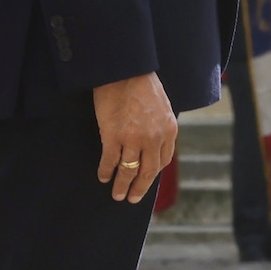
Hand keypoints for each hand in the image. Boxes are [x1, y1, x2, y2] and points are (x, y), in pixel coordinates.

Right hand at [92, 72, 177, 202]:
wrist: (125, 70)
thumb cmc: (143, 84)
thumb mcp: (162, 107)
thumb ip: (161, 127)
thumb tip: (155, 145)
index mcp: (169, 131)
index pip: (162, 161)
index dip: (153, 174)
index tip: (146, 181)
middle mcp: (153, 139)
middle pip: (147, 172)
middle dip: (139, 189)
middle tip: (131, 199)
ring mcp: (133, 139)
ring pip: (128, 171)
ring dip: (121, 185)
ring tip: (116, 194)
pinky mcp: (113, 136)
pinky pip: (109, 161)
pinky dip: (105, 171)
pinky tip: (102, 176)